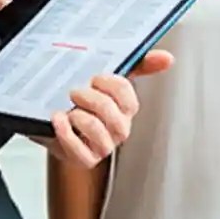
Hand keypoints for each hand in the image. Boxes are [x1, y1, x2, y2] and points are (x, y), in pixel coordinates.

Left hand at [38, 50, 174, 167]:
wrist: (50, 116)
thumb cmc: (83, 98)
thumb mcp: (106, 78)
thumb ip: (139, 64)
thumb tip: (168, 58)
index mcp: (126, 110)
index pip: (128, 98)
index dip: (110, 86)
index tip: (94, 77)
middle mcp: (119, 130)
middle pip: (114, 117)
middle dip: (92, 101)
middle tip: (74, 91)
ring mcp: (102, 147)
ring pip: (98, 133)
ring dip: (79, 117)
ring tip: (67, 109)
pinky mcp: (84, 160)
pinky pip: (79, 152)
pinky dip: (66, 134)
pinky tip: (58, 120)